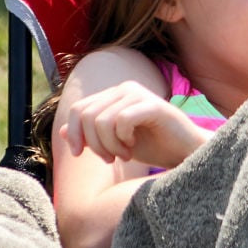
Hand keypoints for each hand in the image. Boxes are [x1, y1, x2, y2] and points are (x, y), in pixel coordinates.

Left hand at [59, 80, 210, 167]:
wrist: (187, 154)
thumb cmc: (154, 147)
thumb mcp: (115, 144)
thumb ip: (90, 135)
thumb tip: (61, 130)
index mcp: (115, 95)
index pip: (78, 109)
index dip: (73, 133)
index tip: (81, 153)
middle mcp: (126, 88)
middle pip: (87, 115)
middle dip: (94, 144)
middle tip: (110, 158)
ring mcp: (140, 94)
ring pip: (102, 120)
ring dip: (109, 145)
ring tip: (123, 155)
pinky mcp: (154, 105)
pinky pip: (122, 120)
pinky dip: (122, 139)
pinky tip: (133, 146)